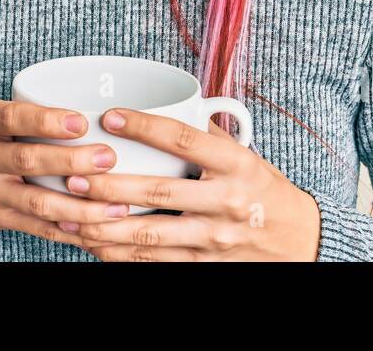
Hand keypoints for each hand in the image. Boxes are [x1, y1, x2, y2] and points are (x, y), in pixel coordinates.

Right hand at [0, 99, 131, 248]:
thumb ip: (32, 116)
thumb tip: (99, 117)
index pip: (14, 118)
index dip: (47, 120)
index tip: (81, 122)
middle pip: (29, 160)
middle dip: (73, 161)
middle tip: (110, 158)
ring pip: (39, 203)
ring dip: (81, 207)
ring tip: (117, 205)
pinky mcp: (0, 220)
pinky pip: (40, 228)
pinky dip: (71, 230)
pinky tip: (98, 229)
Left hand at [56, 108, 321, 260]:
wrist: (301, 242)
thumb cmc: (264, 191)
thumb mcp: (246, 156)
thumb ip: (208, 135)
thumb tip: (167, 106)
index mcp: (237, 164)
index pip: (184, 140)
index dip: (144, 126)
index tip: (109, 117)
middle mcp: (227, 201)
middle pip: (158, 192)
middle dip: (110, 185)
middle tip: (75, 177)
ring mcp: (216, 239)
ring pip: (150, 235)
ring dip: (105, 227)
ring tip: (72, 216)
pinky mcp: (207, 267)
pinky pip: (156, 263)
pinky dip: (122, 256)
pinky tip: (96, 246)